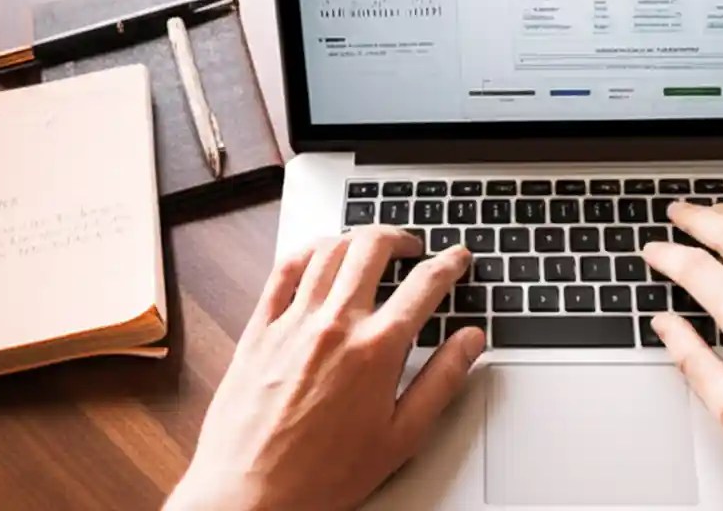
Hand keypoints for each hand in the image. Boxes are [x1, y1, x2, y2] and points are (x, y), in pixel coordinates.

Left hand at [166, 227, 483, 510]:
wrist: (252, 495)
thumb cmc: (325, 475)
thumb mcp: (402, 436)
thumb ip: (442, 380)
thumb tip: (471, 341)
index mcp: (377, 350)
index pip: (425, 285)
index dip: (449, 264)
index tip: (457, 258)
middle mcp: (335, 325)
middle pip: (373, 248)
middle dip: (400, 236)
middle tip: (413, 245)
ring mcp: (292, 323)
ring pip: (328, 251)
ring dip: (355, 238)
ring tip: (370, 246)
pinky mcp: (260, 330)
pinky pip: (283, 271)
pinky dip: (306, 252)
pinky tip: (318, 255)